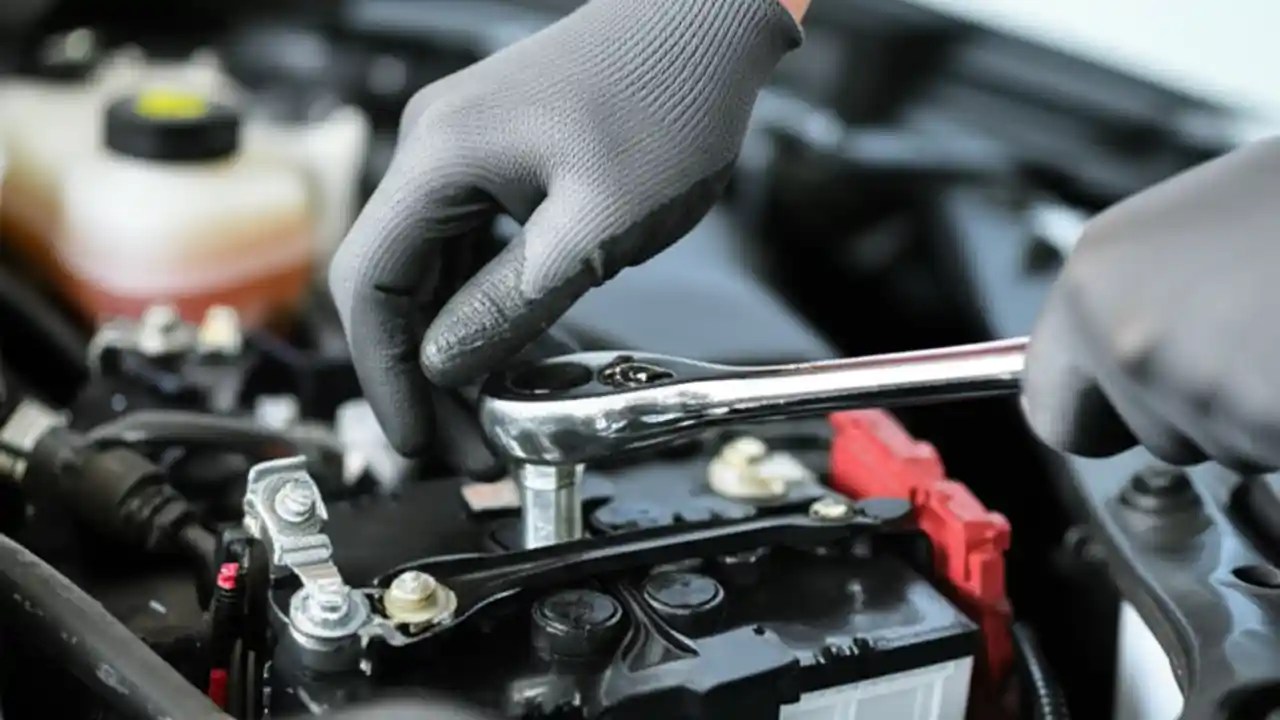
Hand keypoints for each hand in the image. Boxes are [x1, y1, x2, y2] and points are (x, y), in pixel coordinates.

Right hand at [329, 0, 800, 454]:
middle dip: (424, 375)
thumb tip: (444, 367)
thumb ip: (512, 302)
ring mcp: (459, 151)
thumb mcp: (597, 224)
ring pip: (429, 272)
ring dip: (454, 345)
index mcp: (440, 158)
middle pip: (393, 285)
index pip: (370, 286)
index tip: (417, 440)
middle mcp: (431, 148)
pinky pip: (465, 246)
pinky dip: (481, 303)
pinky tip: (514, 350)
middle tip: (471, 443)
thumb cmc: (667, 100)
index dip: (385, 376)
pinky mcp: (492, 158)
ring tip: (495, 413)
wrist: (706, 19)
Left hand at [1022, 137, 1279, 471]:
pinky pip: (1277, 452)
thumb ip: (1133, 298)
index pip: (1054, 413)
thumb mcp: (1186, 227)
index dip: (1101, 416)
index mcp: (1092, 281)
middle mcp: (1125, 338)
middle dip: (1204, 411)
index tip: (1122, 408)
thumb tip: (1107, 354)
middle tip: (1255, 335)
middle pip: (1154, 438)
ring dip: (1261, 410)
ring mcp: (1196, 386)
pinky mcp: (1262, 421)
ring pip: (1227, 450)